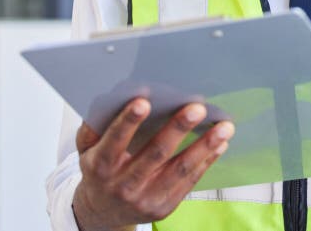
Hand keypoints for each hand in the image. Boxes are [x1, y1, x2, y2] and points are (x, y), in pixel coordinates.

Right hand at [72, 98, 233, 230]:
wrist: (103, 213)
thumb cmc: (99, 172)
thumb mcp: (86, 150)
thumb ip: (94, 127)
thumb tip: (113, 97)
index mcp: (101, 166)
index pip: (114, 142)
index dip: (128, 122)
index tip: (143, 102)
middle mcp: (123, 185)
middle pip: (155, 154)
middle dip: (177, 129)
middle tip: (197, 108)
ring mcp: (145, 199)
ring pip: (179, 169)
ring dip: (204, 146)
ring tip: (224, 127)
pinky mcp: (163, 208)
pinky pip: (189, 182)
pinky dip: (207, 161)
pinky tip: (220, 144)